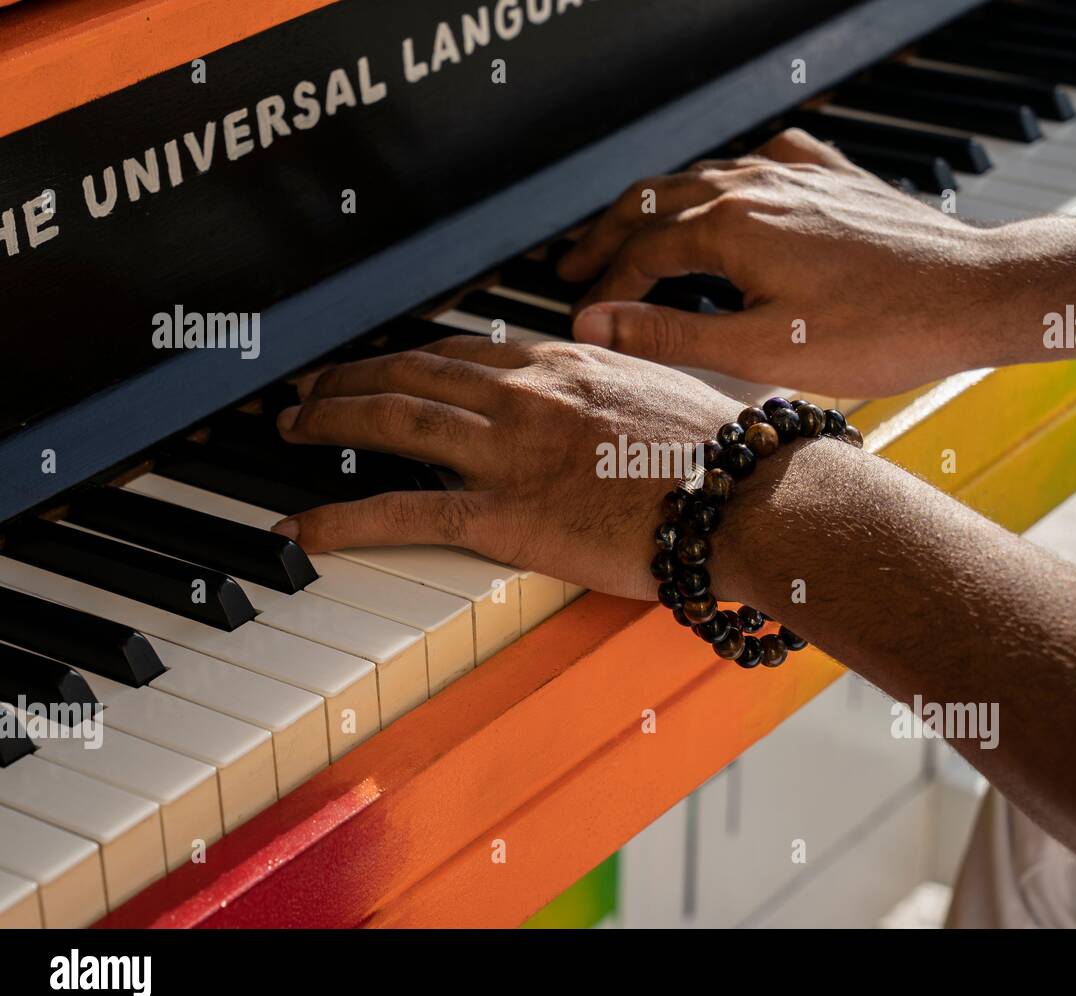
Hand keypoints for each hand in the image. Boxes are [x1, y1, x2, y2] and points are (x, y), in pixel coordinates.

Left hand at [271, 337, 741, 599]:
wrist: (745, 496)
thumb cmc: (723, 449)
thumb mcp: (670, 382)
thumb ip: (622, 362)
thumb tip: (608, 347)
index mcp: (565, 364)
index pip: (462, 349)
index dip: (407, 356)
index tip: (382, 365)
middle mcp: (525, 396)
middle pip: (412, 373)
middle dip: (348, 377)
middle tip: (307, 388)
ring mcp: (511, 453)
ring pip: (394, 422)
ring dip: (330, 420)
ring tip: (287, 428)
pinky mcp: (507, 516)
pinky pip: (404, 511)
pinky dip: (342, 517)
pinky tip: (302, 525)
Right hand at [560, 128, 1011, 397]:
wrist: (974, 293)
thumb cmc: (880, 330)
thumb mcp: (763, 351)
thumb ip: (672, 334)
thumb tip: (596, 321)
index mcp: (731, 224)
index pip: (639, 251)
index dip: (602, 287)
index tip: (579, 315)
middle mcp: (757, 183)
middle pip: (656, 200)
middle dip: (608, 235)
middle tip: (571, 264)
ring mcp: (796, 173)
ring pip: (702, 178)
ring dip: (657, 209)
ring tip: (629, 235)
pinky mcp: (831, 177)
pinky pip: (756, 163)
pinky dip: (718, 182)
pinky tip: (723, 194)